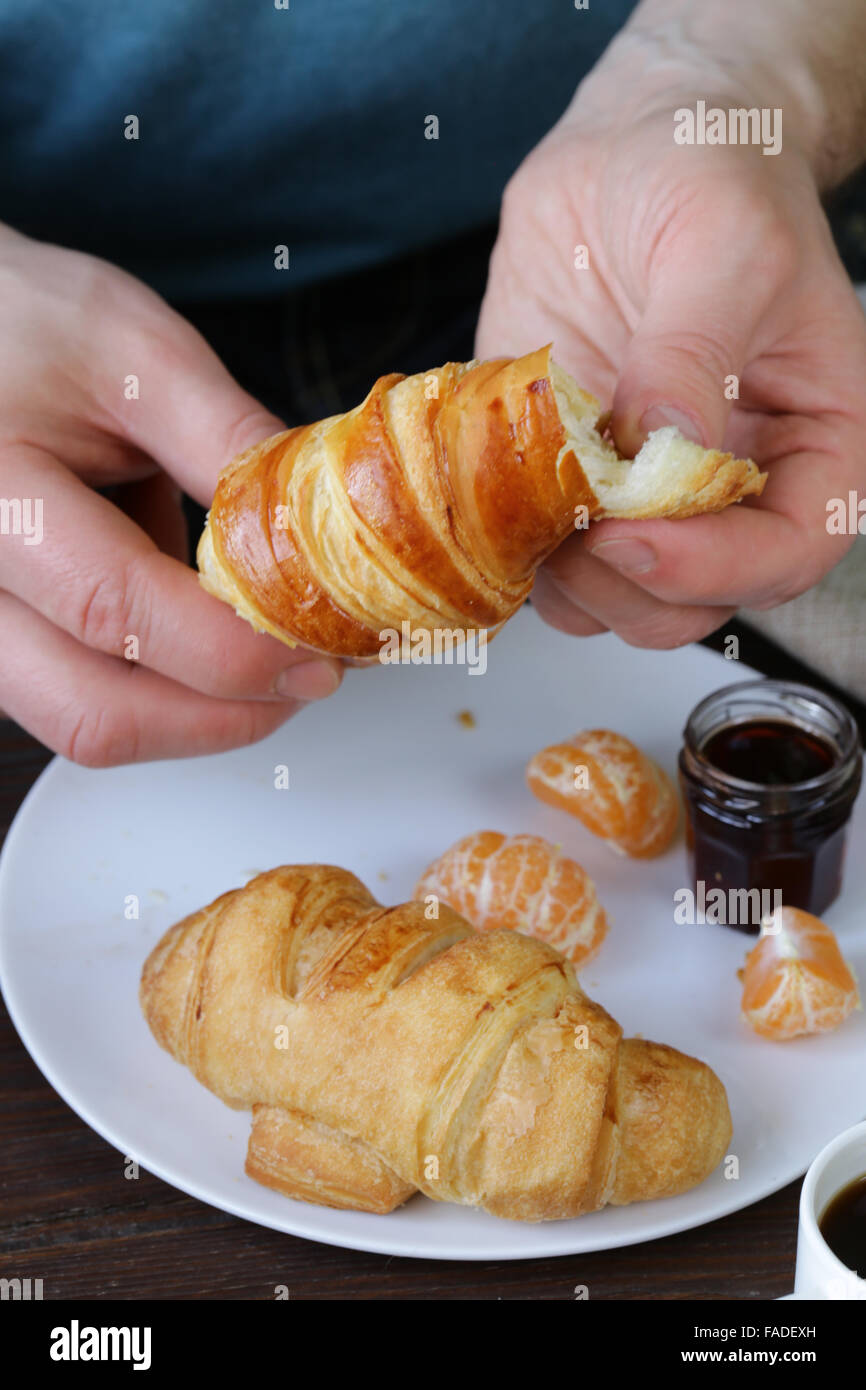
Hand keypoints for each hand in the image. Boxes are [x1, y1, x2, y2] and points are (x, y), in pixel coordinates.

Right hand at [0, 225, 340, 763]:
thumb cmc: (28, 322)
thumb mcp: (139, 354)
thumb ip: (231, 446)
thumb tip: (326, 539)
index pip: (116, 609)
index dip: (234, 650)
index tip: (321, 644)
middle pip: (95, 714)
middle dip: (227, 714)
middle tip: (310, 675)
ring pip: (90, 724)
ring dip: (199, 712)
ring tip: (269, 652)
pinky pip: (82, 700)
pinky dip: (162, 690)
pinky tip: (206, 635)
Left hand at [476, 63, 865, 648]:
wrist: (628, 152)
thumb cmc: (710, 176)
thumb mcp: (722, 243)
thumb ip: (692, 351)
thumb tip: (662, 448)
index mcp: (814, 440)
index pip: (789, 552)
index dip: (714, 567)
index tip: (635, 539)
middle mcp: (736, 486)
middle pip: (696, 602)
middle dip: (630, 585)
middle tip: (574, 524)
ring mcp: (649, 494)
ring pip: (616, 602)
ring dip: (569, 582)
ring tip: (537, 500)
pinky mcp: (572, 483)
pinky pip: (544, 560)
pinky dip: (516, 548)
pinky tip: (501, 487)